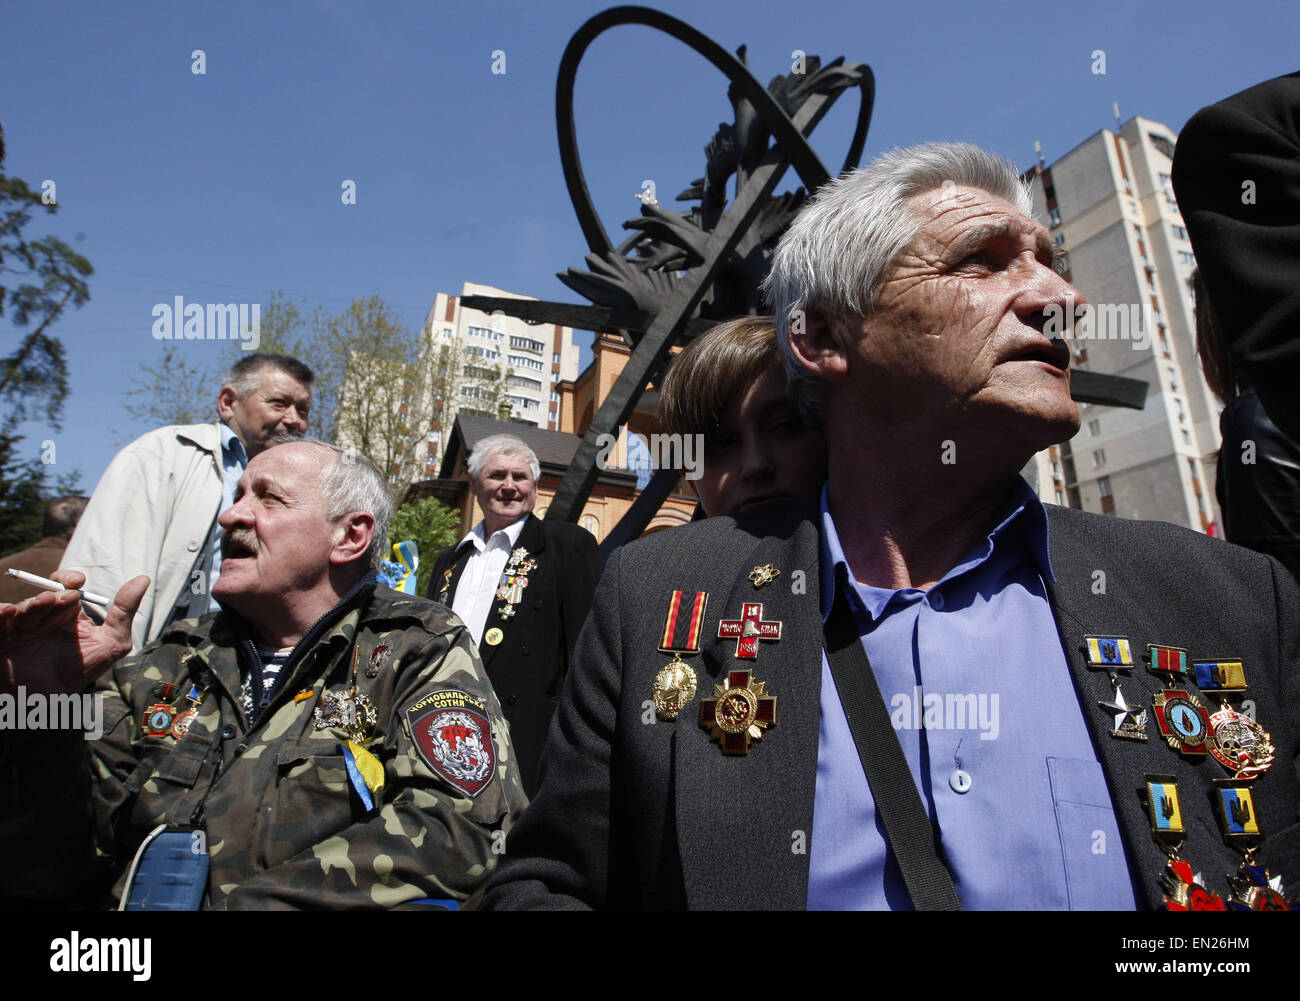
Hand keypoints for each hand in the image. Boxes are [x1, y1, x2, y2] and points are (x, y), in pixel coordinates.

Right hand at [0, 570, 148, 694]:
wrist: (54, 703)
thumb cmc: (82, 669)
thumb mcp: (111, 642)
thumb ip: (125, 612)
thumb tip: (143, 578)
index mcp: (66, 612)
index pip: (65, 586)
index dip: (69, 579)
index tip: (78, 583)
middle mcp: (42, 616)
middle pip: (44, 596)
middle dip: (55, 594)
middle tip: (66, 597)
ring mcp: (20, 629)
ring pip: (23, 610)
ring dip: (33, 605)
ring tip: (44, 604)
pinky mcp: (2, 641)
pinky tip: (6, 612)